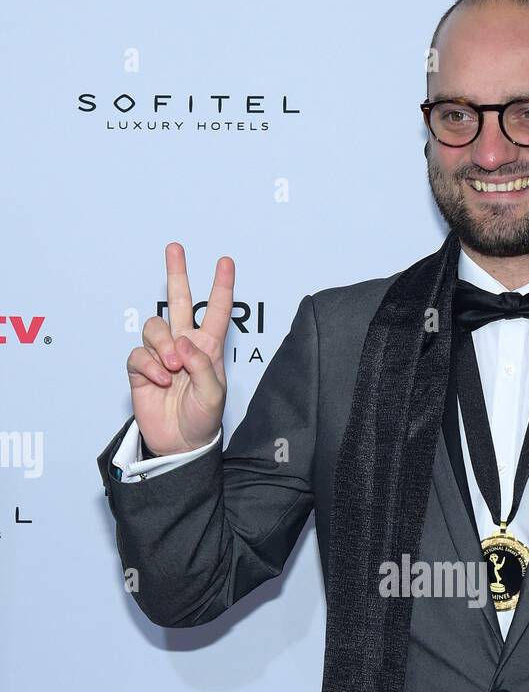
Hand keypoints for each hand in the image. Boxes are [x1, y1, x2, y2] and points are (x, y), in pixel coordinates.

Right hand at [126, 242, 234, 455]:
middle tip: (175, 248)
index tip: (226, 262)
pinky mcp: (141, 368)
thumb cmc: (203, 419)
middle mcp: (184, 345)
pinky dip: (150, 366)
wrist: (180, 443)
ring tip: (173, 368)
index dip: (222, 286)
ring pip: (154, 326)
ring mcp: (161, 354)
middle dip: (177, 273)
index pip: (216, 311)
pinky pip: (139, 353)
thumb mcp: (213, 394)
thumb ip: (202, 366)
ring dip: (163, 345)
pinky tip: (161, 381)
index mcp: (208, 348)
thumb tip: (182, 342)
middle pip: (178, 301)